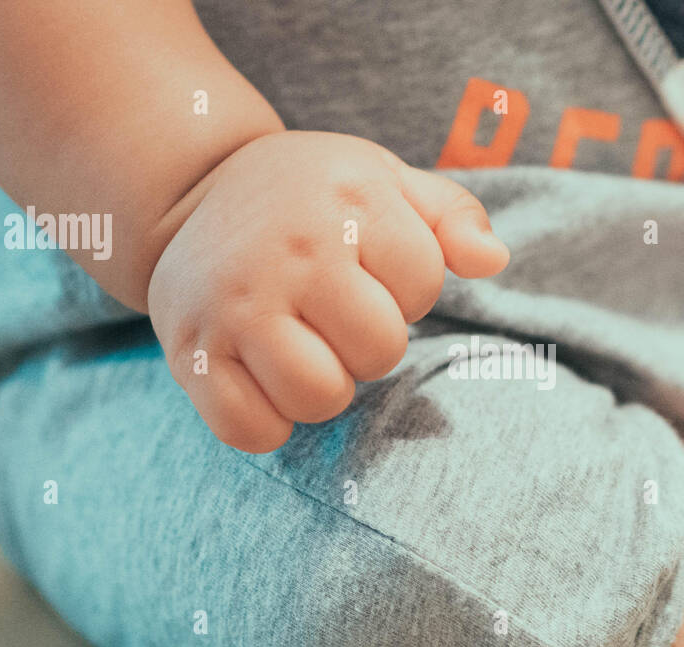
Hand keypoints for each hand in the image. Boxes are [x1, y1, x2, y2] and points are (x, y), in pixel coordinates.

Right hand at [147, 131, 508, 451]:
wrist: (195, 189)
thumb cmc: (313, 196)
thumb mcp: (385, 179)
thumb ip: (452, 216)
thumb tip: (494, 260)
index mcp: (349, 199)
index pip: (422, 285)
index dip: (407, 289)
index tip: (369, 271)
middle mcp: (291, 251)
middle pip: (378, 351)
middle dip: (369, 346)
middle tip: (335, 318)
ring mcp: (235, 304)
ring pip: (318, 396)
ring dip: (322, 389)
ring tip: (303, 349)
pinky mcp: (190, 351)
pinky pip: (250, 429)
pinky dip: (266, 423)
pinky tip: (263, 380)